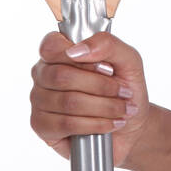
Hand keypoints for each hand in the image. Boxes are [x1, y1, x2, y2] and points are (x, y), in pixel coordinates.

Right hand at [30, 31, 152, 169]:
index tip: (107, 68)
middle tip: (123, 92)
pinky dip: (95, 124)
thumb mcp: (127, 58)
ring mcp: (39, 100)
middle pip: (62, 76)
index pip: (51, 45)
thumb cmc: (125, 87)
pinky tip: (110, 124)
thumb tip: (77, 50)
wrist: (132, 125)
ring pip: (67, 102)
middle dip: (101, 86)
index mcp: (59, 52)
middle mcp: (43, 74)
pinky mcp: (42, 126)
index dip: (79, 57)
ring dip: (104, 107)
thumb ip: (106, 44)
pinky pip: (66, 124)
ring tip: (122, 110)